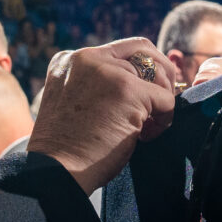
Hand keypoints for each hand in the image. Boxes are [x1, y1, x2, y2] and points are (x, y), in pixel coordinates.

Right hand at [28, 38, 177, 195]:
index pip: (121, 49)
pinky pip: (166, 100)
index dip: (142, 68)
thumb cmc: (67, 151)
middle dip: (162, 76)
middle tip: (161, 104)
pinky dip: (164, 121)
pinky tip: (145, 137)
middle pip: (144, 51)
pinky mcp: (128, 90)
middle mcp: (87, 58)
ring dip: (162, 100)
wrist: (56, 172)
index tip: (147, 90)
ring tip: (146, 128)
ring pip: (158, 74)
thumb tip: (141, 85)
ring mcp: (108, 71)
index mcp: (71, 60)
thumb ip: (98, 86)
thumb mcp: (74, 103)